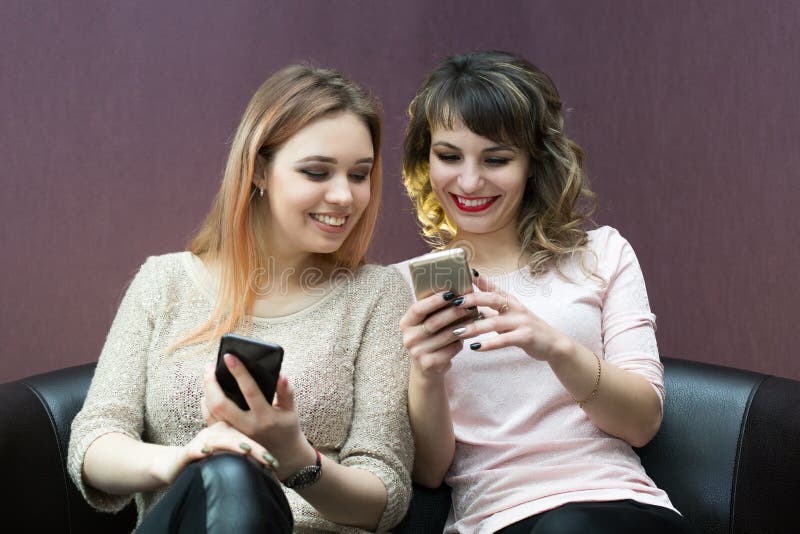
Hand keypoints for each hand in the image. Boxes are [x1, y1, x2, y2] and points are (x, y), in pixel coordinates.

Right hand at [149, 420, 275, 485]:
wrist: (175, 465)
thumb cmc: (207, 462)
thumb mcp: (226, 457)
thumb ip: (243, 455)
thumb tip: (270, 466)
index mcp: (228, 431)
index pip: (248, 437)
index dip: (262, 449)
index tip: (274, 463)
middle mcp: (216, 432)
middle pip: (238, 437)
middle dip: (255, 449)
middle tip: (269, 461)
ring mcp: (202, 440)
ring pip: (220, 440)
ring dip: (232, 444)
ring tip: (246, 450)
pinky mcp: (187, 451)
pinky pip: (195, 449)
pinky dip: (201, 449)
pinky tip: (208, 452)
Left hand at [202, 355, 314, 479]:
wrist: (283, 456)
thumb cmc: (287, 428)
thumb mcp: (291, 410)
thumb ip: (286, 392)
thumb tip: (280, 375)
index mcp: (265, 417)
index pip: (249, 390)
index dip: (239, 372)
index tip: (229, 356)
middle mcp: (247, 427)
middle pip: (220, 404)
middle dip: (211, 383)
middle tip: (209, 366)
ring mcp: (235, 435)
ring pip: (212, 412)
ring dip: (206, 391)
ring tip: (208, 375)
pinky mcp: (227, 438)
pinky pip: (210, 420)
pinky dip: (206, 404)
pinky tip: (208, 393)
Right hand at [399, 290, 477, 377]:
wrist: (426, 368)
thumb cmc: (430, 339)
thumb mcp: (425, 324)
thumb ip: (434, 310)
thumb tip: (455, 290)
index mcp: (406, 324)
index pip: (417, 309)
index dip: (434, 300)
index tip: (451, 293)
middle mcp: (409, 338)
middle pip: (434, 322)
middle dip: (454, 312)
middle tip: (470, 303)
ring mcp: (417, 353)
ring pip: (446, 336)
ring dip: (463, 325)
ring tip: (476, 317)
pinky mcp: (429, 364)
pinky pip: (451, 349)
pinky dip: (462, 341)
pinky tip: (472, 334)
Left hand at [446, 274, 572, 361]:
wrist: (553, 344)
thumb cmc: (525, 329)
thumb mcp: (508, 316)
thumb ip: (491, 310)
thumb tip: (469, 305)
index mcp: (509, 300)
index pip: (492, 286)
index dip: (479, 278)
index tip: (464, 270)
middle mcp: (515, 307)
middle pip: (492, 299)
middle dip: (472, 299)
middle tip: (454, 303)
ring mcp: (521, 321)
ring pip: (494, 322)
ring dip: (474, 327)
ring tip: (457, 332)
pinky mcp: (526, 337)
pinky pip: (504, 340)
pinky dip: (488, 344)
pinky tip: (475, 347)